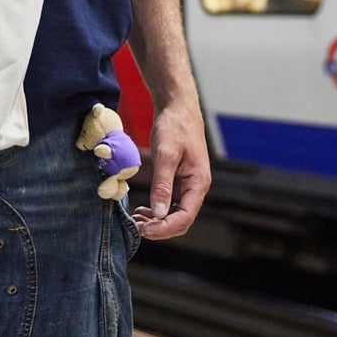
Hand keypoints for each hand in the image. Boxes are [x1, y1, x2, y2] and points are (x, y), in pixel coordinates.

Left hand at [131, 102, 209, 240]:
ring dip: (158, 221)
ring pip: (176, 213)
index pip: (185, 217)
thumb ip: (163, 185)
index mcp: (199, 182)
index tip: (144, 230)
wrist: (177, 106)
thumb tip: (159, 214)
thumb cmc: (174, 126)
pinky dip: (158, 209)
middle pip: (181, 220)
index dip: (164, 228)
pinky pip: (172, 202)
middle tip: (137, 227)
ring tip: (137, 220)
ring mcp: (190, 184)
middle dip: (160, 227)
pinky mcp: (181, 179)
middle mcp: (197, 186)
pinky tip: (144, 209)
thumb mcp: (165, 155)